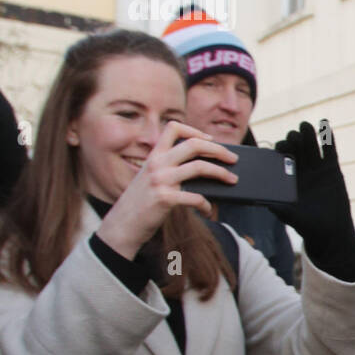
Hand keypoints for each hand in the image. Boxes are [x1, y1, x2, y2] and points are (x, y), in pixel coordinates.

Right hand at [94, 121, 237, 258]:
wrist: (121, 226)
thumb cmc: (141, 203)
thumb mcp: (150, 179)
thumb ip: (169, 169)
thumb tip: (206, 169)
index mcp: (153, 156)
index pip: (173, 128)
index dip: (195, 130)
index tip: (210, 139)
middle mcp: (157, 164)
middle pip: (194, 145)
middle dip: (219, 150)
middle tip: (233, 158)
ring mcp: (160, 180)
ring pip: (200, 167)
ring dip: (221, 173)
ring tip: (232, 180)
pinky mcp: (165, 199)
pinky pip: (196, 197)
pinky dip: (206, 204)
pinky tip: (208, 210)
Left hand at [272, 120, 354, 275]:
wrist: (330, 231)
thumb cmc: (307, 225)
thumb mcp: (290, 216)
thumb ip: (279, 208)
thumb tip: (263, 202)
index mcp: (289, 178)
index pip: (283, 159)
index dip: (281, 150)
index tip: (279, 146)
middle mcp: (302, 171)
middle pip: (297, 149)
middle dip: (294, 140)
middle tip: (292, 135)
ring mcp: (318, 169)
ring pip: (313, 147)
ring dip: (309, 135)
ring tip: (305, 125)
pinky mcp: (333, 170)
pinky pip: (330, 151)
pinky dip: (328, 138)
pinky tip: (325, 125)